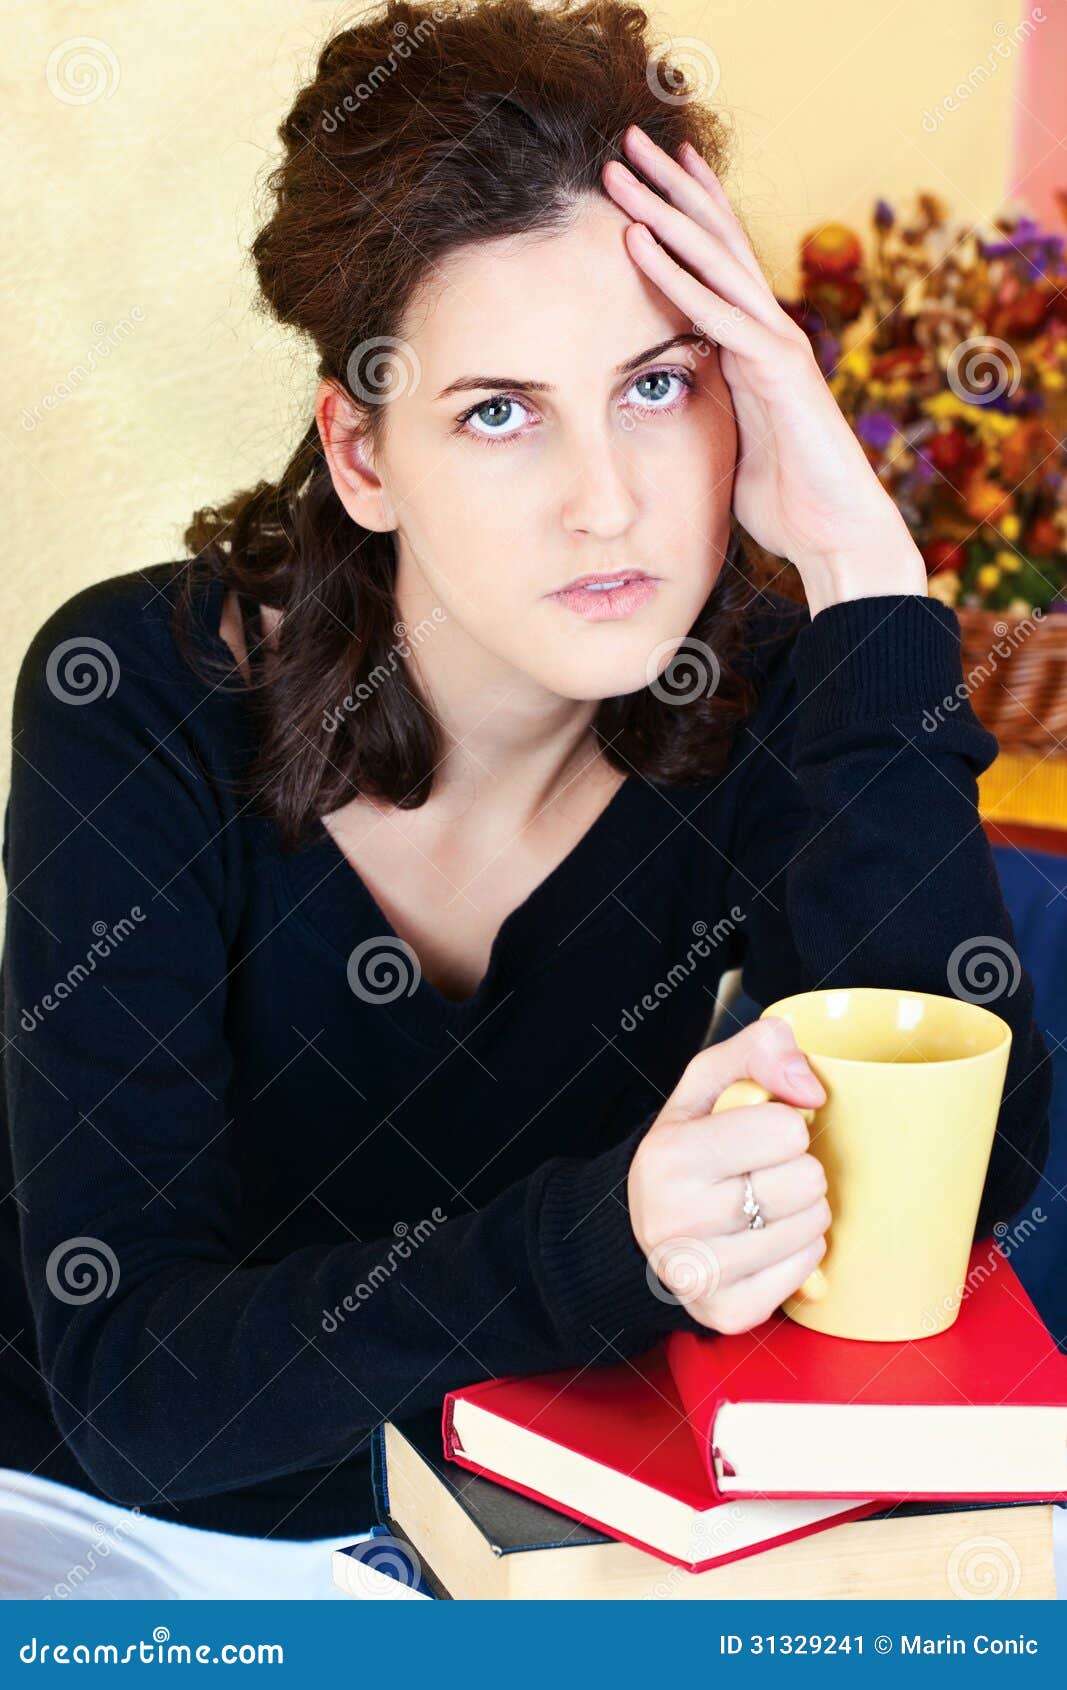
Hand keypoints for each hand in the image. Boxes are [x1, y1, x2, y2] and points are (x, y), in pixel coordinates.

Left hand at [601, 126, 926, 616]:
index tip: (651, 176)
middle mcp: (769, 331)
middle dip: (672, 189)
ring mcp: (777, 344)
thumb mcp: (732, 444)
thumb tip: (679, 406)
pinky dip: (675, 275)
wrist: (838, 536)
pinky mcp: (777, 371)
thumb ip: (712, 409)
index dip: (687, 215)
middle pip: (716, 241)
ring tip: (621, 167)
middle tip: (628, 139)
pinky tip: (640, 239)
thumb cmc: (788, 502)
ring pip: (714, 260)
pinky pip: (716, 312)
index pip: (718, 264)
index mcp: (756, 345)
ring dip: (664, 210)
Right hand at [627, 1016, 830, 1333]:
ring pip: (813, 1227)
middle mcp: (676, 1219)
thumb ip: (760, 1050)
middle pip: (807, 1181)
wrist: (641, 1226)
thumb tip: (810, 1087)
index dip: (784, 1125)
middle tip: (766, 1172)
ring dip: (803, 1210)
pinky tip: (767, 1239)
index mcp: (670, 1156)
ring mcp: (699, 1274)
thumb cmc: (687, 1149)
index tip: (759, 1133)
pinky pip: (808, 1270)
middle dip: (798, 1169)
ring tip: (765, 1204)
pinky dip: (800, 1251)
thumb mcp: (707, 1084)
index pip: (785, 1130)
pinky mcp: (725, 1312)